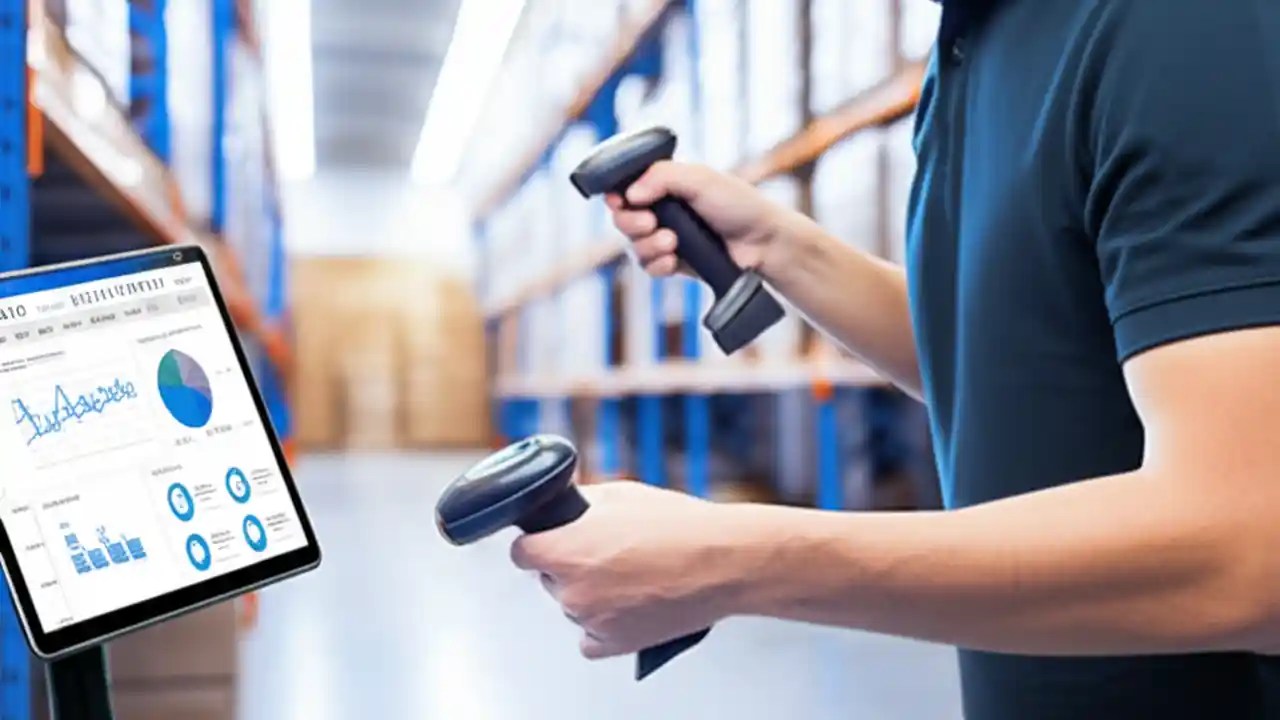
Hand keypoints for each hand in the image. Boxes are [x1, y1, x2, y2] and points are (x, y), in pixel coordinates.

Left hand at [510, 481, 746, 658]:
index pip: (521, 552)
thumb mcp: (622, 495)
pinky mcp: (613, 644)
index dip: (538, 543)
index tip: (553, 541)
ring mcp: (590, 620)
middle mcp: (570, 589)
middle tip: (609, 553)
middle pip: (549, 578)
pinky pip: (589, 638)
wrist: (722, 561)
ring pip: (572, 606)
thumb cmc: (678, 525)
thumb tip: (564, 507)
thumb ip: (582, 504)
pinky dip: (602, 626)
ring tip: (631, 576)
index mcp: (564, 550)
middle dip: (571, 566)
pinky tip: (627, 605)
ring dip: (590, 594)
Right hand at [606, 161, 798, 279]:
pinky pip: (649, 267)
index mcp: (666, 184)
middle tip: (650, 222)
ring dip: (646, 245)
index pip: (625, 188)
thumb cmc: (738, 204)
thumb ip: (662, 177)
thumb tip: (630, 194)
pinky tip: (673, 261)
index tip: (619, 201)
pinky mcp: (675, 263)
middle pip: (622, 219)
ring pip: (633, 246)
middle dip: (630, 222)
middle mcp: (663, 210)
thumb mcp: (700, 179)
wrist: (763, 243)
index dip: (616, 196)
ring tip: (671, 243)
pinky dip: (656, 265)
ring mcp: (667, 237)